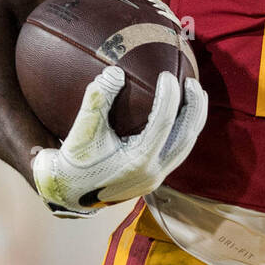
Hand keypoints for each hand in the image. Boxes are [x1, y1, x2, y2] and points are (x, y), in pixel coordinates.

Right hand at [32, 65, 207, 217]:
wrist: (69, 192)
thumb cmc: (75, 159)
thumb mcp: (82, 129)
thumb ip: (96, 99)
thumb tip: (115, 72)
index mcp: (137, 161)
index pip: (163, 123)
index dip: (169, 96)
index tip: (166, 74)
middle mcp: (152, 172)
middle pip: (185, 136)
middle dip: (195, 107)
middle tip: (192, 82)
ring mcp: (157, 178)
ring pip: (185, 146)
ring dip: (194, 120)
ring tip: (195, 95)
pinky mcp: (155, 179)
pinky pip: (178, 152)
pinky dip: (183, 131)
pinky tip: (181, 114)